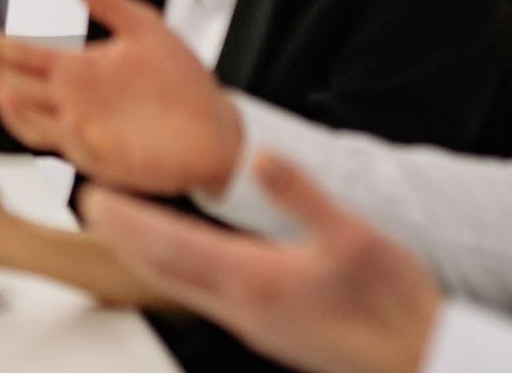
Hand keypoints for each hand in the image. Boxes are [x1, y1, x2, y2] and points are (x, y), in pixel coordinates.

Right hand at [0, 0, 242, 194]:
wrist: (218, 127)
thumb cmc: (180, 82)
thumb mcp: (141, 26)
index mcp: (78, 71)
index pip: (26, 57)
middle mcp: (73, 103)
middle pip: (18, 91)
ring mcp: (86, 134)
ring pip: (36, 125)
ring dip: (17, 111)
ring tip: (1, 91)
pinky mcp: (108, 160)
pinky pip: (80, 150)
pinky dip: (69, 137)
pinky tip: (67, 119)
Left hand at [80, 153, 440, 372]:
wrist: (421, 362)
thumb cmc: (393, 307)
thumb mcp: (355, 236)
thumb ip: (303, 196)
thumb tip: (262, 158)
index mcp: (254, 279)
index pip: (169, 245)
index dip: (127, 220)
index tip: (92, 197)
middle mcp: (242, 308)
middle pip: (162, 270)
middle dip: (122, 238)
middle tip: (90, 207)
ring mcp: (253, 324)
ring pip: (179, 288)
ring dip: (146, 257)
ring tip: (123, 232)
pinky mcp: (269, 331)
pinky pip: (204, 298)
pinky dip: (178, 273)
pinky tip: (186, 265)